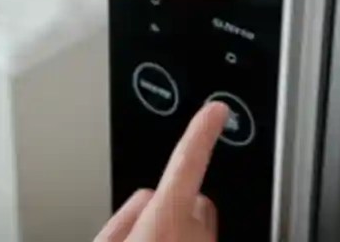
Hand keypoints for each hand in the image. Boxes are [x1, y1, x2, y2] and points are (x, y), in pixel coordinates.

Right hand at [94, 101, 228, 241]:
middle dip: (175, 206)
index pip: (188, 164)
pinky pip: (201, 240)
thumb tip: (142, 201)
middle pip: (194, 200)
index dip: (201, 133)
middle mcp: (195, 236)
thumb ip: (124, 217)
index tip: (216, 110)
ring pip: (200, 226)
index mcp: (165, 223)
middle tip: (145, 231)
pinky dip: (186, 240)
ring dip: (181, 229)